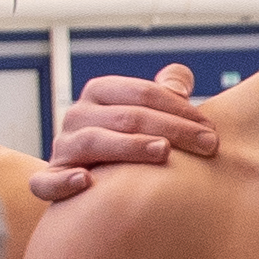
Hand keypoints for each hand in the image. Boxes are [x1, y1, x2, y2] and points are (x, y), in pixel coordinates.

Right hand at [29, 63, 215, 205]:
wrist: (86, 181)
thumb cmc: (124, 143)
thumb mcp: (140, 115)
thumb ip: (160, 95)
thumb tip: (181, 76)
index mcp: (100, 94)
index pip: (142, 93)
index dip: (179, 107)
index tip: (211, 129)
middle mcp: (77, 116)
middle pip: (126, 117)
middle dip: (171, 129)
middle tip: (207, 146)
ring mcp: (62, 147)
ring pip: (94, 142)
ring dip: (129, 147)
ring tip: (163, 152)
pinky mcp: (49, 179)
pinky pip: (47, 181)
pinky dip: (64, 182)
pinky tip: (86, 182)